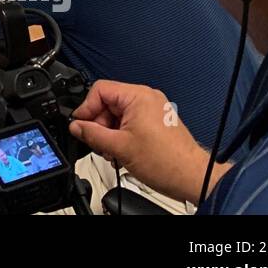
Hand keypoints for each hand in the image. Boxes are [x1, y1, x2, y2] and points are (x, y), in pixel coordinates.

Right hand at [68, 80, 227, 201]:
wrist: (191, 177)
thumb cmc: (166, 161)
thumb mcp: (119, 147)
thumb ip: (92, 134)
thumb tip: (76, 126)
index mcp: (137, 96)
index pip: (100, 90)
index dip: (86, 108)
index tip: (81, 125)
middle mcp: (146, 98)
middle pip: (108, 103)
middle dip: (100, 124)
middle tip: (99, 143)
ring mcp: (153, 110)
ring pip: (118, 114)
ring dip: (110, 133)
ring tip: (113, 152)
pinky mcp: (156, 122)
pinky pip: (130, 122)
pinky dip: (122, 135)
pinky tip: (122, 152)